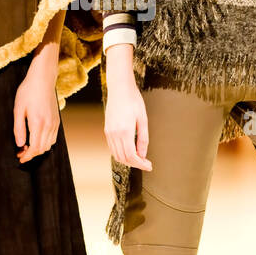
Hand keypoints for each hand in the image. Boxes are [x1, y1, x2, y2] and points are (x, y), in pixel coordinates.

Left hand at [13, 54, 60, 163]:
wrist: (43, 79)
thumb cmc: (28, 92)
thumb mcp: (18, 109)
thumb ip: (18, 128)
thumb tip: (20, 144)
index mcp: (38, 123)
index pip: (34, 148)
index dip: (27, 156)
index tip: (20, 157)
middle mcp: (49, 125)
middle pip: (42, 149)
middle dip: (32, 154)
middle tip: (21, 153)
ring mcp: (54, 123)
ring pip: (49, 145)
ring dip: (39, 149)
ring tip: (27, 146)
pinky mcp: (57, 120)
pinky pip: (53, 138)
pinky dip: (45, 143)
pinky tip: (37, 138)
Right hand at [104, 44, 151, 170]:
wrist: (120, 89)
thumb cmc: (133, 100)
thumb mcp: (143, 119)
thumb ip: (143, 139)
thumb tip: (143, 154)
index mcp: (125, 131)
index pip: (132, 156)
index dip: (140, 164)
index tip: (148, 166)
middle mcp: (114, 134)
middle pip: (123, 158)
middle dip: (135, 164)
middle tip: (145, 163)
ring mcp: (109, 132)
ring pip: (116, 154)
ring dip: (127, 160)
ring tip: (138, 159)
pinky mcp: (107, 130)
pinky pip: (112, 147)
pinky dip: (120, 153)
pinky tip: (129, 151)